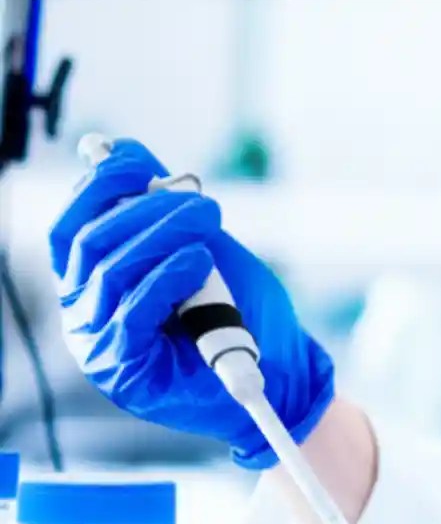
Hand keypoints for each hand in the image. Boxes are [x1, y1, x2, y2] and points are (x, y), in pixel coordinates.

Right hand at [49, 139, 333, 468]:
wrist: (283, 373)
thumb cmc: (245, 313)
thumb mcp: (204, 246)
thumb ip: (163, 207)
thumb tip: (124, 150)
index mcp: (93, 284)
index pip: (73, 229)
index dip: (97, 189)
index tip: (135, 162)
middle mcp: (85, 315)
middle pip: (92, 245)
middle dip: (145, 210)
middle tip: (199, 202)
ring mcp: (100, 345)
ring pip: (111, 272)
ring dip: (161, 235)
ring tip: (205, 222)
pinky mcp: (125, 370)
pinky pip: (132, 312)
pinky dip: (166, 277)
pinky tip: (197, 260)